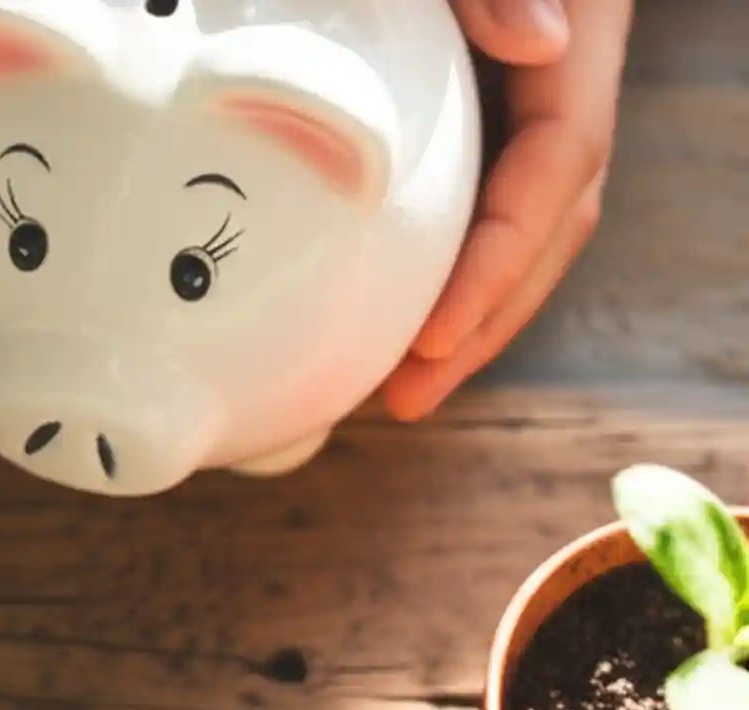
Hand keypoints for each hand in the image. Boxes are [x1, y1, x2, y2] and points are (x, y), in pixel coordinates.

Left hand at [383, 0, 634, 420]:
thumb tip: (540, 45)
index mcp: (574, 48)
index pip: (554, 176)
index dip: (500, 265)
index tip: (432, 337)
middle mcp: (564, 88)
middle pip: (547, 229)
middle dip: (485, 321)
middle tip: (407, 397)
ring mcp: (533, 109)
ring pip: (523, 231)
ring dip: (472, 315)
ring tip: (403, 386)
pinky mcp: (494, 122)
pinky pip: (488, 207)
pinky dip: (455, 269)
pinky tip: (408, 314)